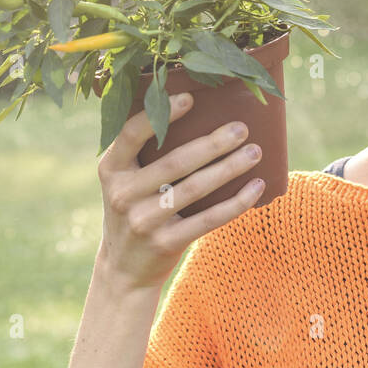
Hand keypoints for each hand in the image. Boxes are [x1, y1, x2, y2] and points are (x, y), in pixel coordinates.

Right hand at [94, 91, 263, 291]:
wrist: (123, 269)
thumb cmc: (134, 209)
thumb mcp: (123, 180)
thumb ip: (144, 153)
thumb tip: (197, 110)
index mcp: (111, 169)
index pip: (132, 134)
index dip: (160, 114)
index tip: (191, 97)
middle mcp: (123, 194)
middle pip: (174, 162)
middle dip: (212, 143)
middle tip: (241, 128)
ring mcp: (143, 221)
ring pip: (195, 189)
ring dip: (229, 168)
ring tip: (255, 152)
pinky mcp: (165, 243)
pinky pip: (208, 219)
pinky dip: (235, 203)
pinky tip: (255, 187)